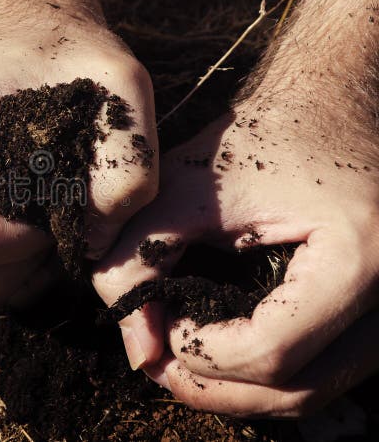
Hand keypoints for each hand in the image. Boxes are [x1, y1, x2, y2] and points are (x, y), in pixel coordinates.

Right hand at [0, 19, 157, 307]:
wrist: (12, 17)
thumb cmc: (59, 44)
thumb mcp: (118, 83)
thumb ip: (129, 167)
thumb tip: (94, 244)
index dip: (31, 241)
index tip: (60, 194)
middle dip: (26, 257)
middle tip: (58, 202)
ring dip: (15, 259)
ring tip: (41, 199)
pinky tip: (18, 205)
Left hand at [93, 97, 378, 415]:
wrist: (336, 99)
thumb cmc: (266, 130)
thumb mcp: (187, 185)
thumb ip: (138, 256)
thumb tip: (133, 344)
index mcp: (362, 255)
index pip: (271, 352)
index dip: (198, 350)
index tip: (156, 320)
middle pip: (298, 389)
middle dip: (213, 385)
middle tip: (156, 362)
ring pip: (315, 391)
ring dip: (239, 389)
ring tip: (180, 356)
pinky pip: (327, 371)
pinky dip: (269, 375)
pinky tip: (221, 347)